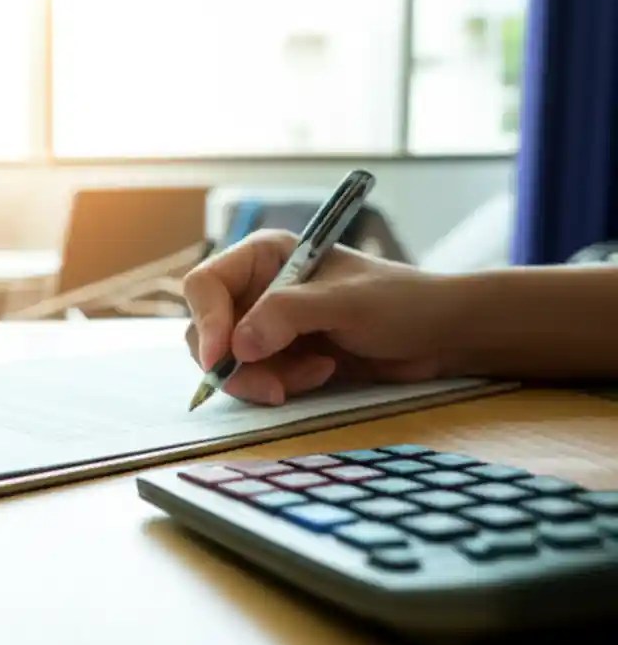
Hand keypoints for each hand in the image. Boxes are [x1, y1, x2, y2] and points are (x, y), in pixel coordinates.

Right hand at [182, 230, 458, 404]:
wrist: (438, 336)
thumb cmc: (401, 302)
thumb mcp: (346, 303)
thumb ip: (288, 315)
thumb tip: (237, 346)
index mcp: (264, 257)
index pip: (205, 286)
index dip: (207, 321)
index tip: (222, 361)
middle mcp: (255, 288)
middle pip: (208, 331)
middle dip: (236, 364)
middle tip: (274, 388)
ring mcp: (264, 324)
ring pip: (228, 363)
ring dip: (265, 378)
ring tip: (318, 373)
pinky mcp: (279, 356)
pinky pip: (254, 379)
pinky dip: (281, 385)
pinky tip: (322, 374)